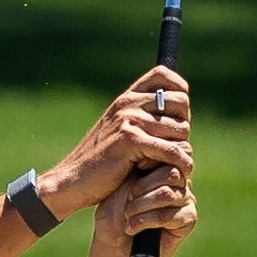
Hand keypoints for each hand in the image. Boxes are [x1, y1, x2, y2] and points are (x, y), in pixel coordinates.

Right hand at [35, 67, 191, 223]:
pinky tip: (175, 171)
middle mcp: (128, 103)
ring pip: (181, 128)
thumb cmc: (100, 161)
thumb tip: (178, 110)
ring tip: (170, 161)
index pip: (164, 75)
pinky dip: (179, 163)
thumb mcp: (119, 130)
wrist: (72, 181)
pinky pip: (171, 149)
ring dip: (182, 148)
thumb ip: (142, 117)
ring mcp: (129, 120)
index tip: (176, 116)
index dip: (179, 93)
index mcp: (126, 97)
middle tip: (172, 145)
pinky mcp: (130, 141)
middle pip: (181, 103)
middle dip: (184, 126)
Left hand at [94, 157, 196, 256]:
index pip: (167, 154)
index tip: (133, 171)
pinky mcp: (188, 219)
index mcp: (162, 168)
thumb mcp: (121, 188)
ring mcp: (185, 200)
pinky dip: (147, 220)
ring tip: (128, 216)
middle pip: (170, 172)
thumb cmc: (114, 215)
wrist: (112, 248)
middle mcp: (178, 182)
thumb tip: (155, 153)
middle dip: (143, 187)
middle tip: (127, 200)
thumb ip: (139, 170)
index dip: (150, 160)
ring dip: (142, 205)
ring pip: (168, 194)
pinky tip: (133, 227)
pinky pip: (171, 215)